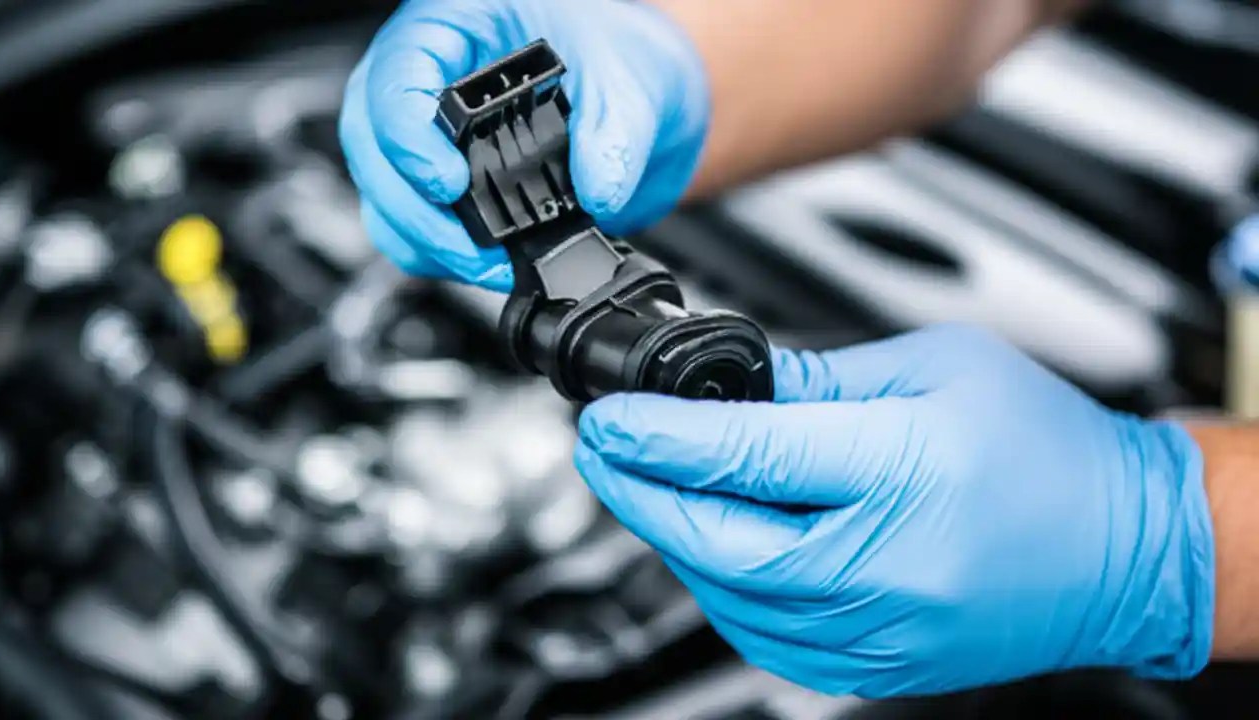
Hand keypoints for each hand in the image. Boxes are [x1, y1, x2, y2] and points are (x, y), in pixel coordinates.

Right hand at [339, 0, 709, 290]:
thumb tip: (600, 188)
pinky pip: (408, 229)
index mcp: (452, 27)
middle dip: (417, 211)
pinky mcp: (435, 185)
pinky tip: (486, 263)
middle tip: (473, 248)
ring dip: (427, 242)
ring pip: (382, 195)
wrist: (629, 95)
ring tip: (489, 264)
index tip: (449, 183)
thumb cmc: (612, 58)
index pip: (397, 77)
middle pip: (373, 146)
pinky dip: (440, 256)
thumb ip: (615, 134)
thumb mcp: (627, 82)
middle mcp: (422, 78)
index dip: (410, 137)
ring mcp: (421, 134)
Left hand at [574, 324, 1213, 697]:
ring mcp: (880, 629)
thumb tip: (737, 386)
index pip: (745, 455)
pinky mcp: (878, 663)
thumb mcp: (940, 369)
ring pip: (731, 597)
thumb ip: (825, 381)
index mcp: (904, 470)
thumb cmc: (1050, 452)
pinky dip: (722, 591)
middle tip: (600, 450)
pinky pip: (768, 638)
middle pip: (718, 540)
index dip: (657, 435)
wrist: (1127, 547)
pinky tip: (709, 548)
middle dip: (639, 493)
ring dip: (672, 542)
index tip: (607, 416)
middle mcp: (885, 566)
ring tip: (647, 488)